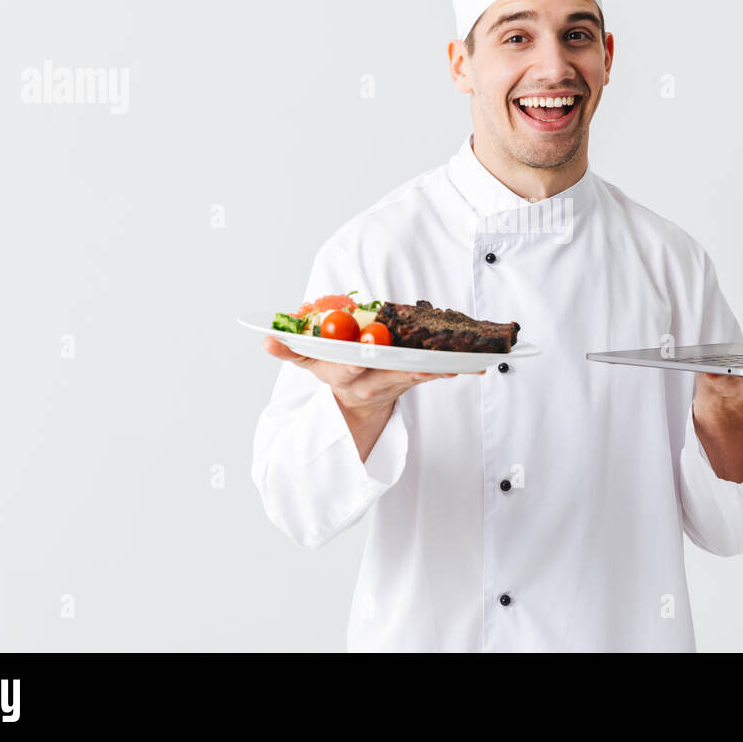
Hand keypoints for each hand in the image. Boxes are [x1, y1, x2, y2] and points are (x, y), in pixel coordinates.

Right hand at [264, 335, 475, 412]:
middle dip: (414, 368)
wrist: (356, 404)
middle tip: (432, 361)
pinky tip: (477, 364)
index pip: (351, 368)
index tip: (370, 352)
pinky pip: (435, 374)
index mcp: (346, 376)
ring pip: (420, 375)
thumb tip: (266, 339)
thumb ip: (290, 350)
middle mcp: (372, 383)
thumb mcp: (310, 365)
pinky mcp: (414, 382)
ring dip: (443, 369)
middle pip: (394, 374)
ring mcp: (395, 384)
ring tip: (466, 361)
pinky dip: (455, 369)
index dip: (360, 360)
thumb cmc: (336, 373)